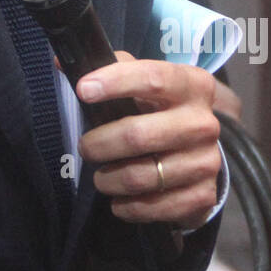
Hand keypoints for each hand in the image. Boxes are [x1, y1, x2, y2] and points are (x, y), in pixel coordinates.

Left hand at [77, 52, 221, 231]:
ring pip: (142, 176)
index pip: (152, 77)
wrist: (199, 151)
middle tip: (85, 147)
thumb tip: (63, 63)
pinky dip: (129, 207)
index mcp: (191, 85)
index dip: (116, 82)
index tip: (83, 90)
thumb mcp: (143, 83)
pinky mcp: (203, 196)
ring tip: (100, 177)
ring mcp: (208, 162)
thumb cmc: (159, 110)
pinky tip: (120, 200)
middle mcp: (204, 122)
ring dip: (110, 179)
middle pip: (139, 134)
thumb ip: (109, 69)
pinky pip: (156, 207)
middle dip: (100, 144)